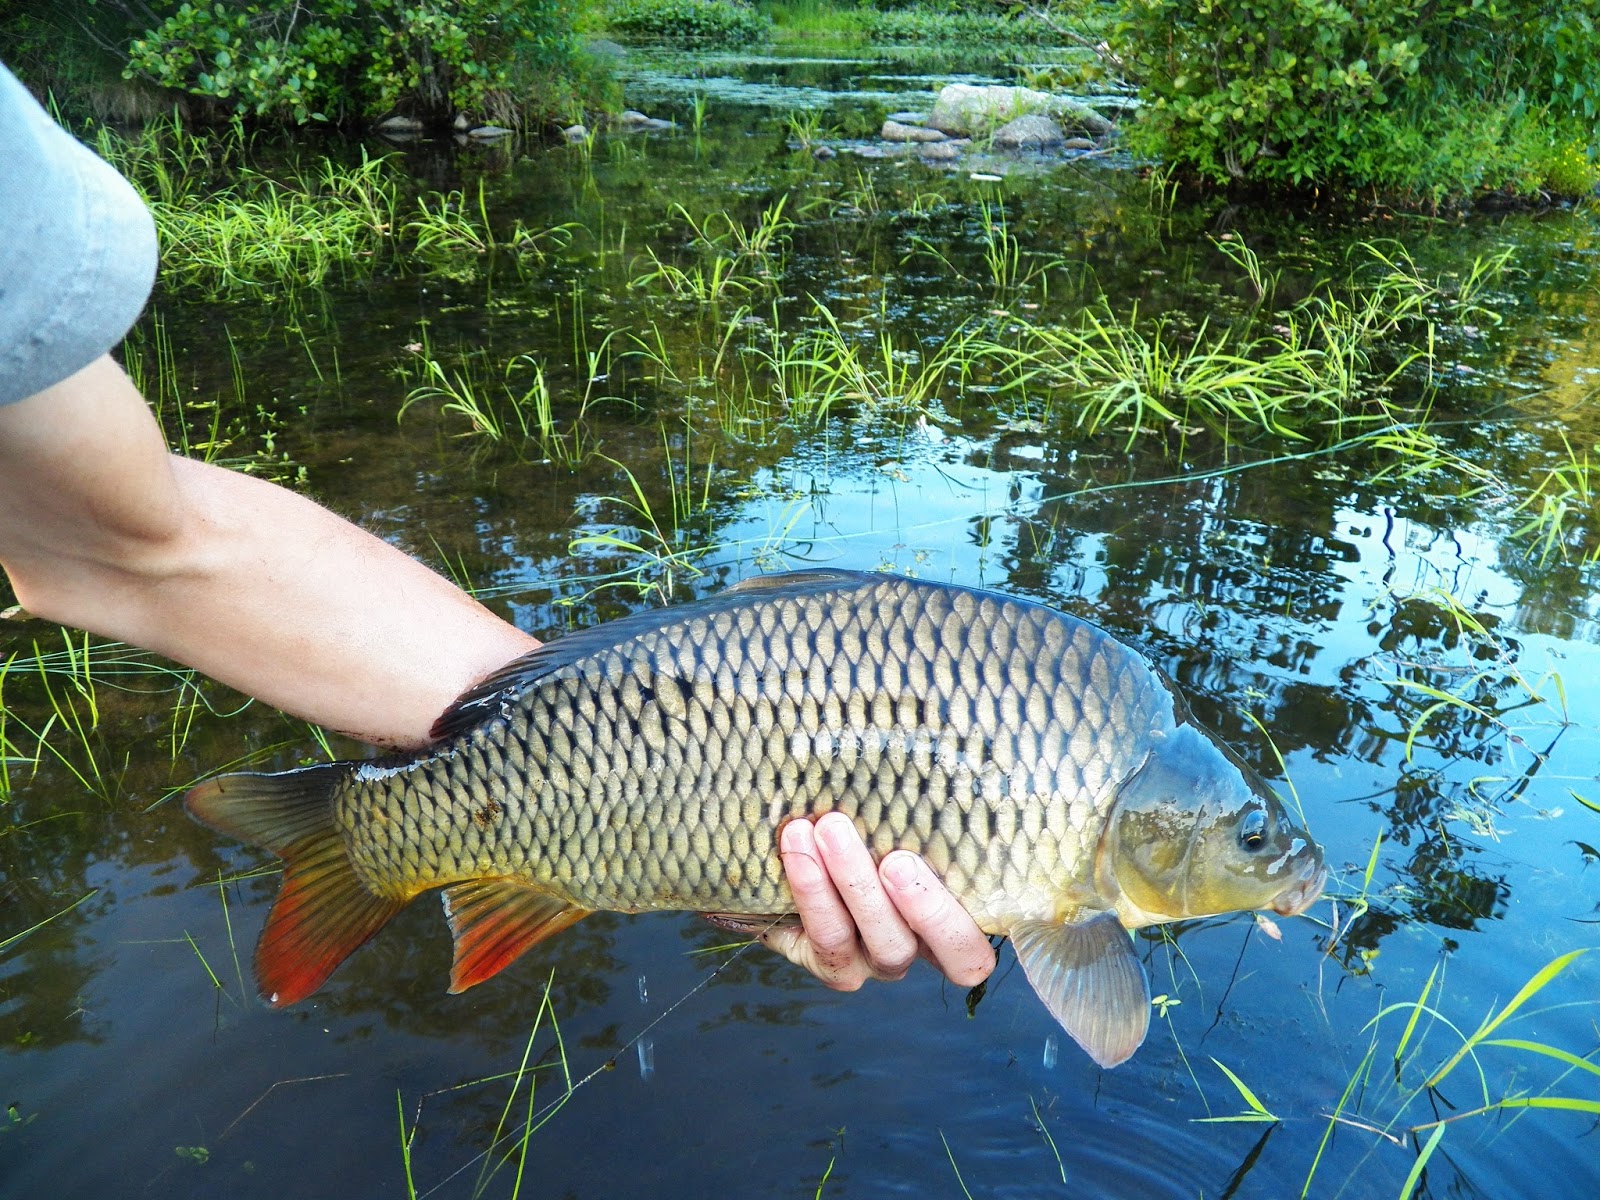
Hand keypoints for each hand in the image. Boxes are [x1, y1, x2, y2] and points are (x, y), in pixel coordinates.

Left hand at [764, 811, 995, 990]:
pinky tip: (792, 842)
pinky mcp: (813, 955)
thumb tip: (957, 749)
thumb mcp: (926, 828)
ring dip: (824, 884)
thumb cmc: (900, 831)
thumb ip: (940, 816)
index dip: (945, 926)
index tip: (909, 862)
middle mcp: (901, 954)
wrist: (830, 847)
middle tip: (865, 848)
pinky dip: (798, 886)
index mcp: (944, 935)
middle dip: (872, 894)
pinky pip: (803, 931)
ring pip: (838, 938)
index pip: (966, 959)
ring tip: (814, 829)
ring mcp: (854, 961)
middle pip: (895, 946)